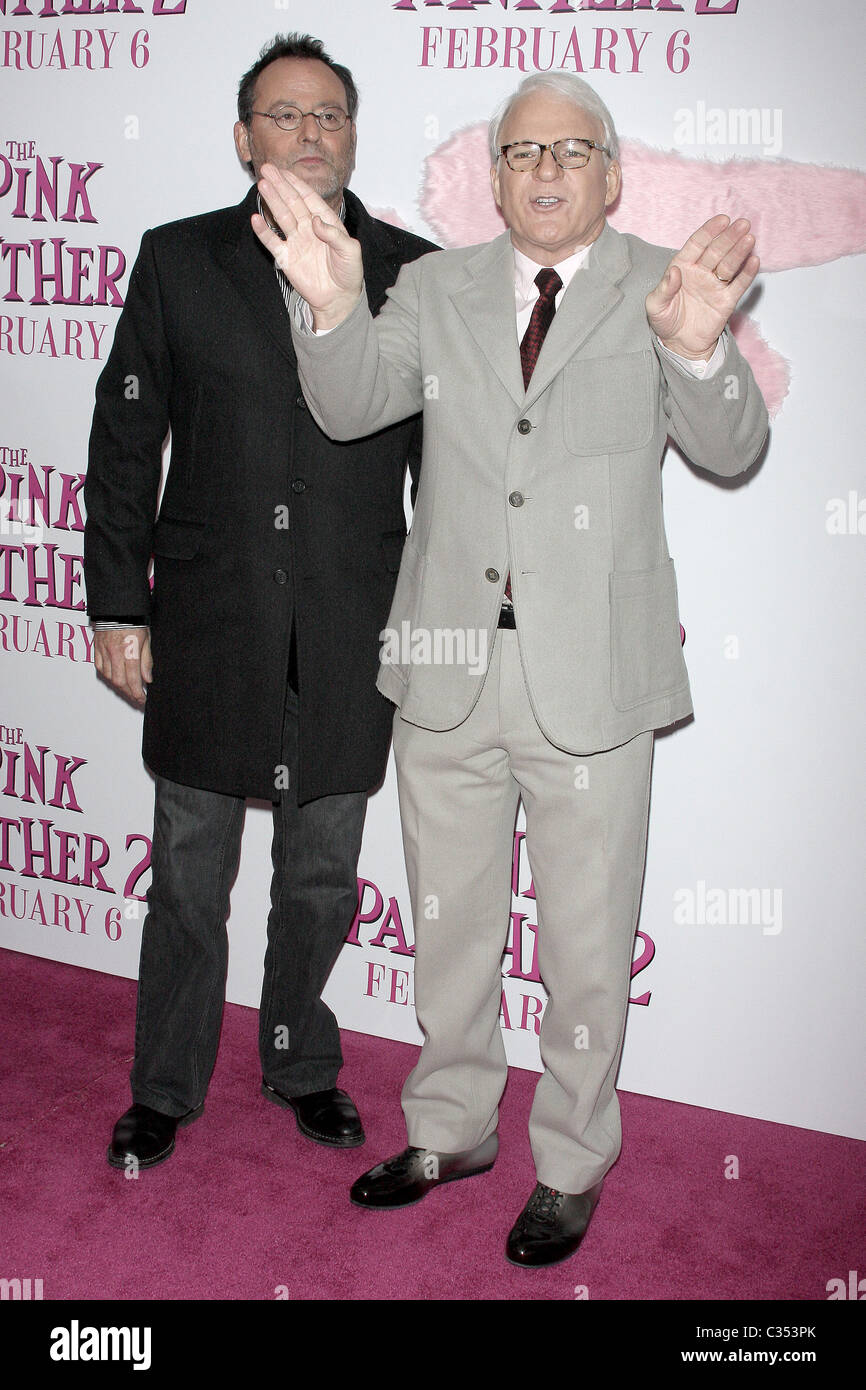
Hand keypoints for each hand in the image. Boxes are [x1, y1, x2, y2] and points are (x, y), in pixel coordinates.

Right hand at [94, 627, 151, 705]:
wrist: (116, 606)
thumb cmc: (134, 620)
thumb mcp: (146, 639)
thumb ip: (146, 660)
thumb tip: (148, 679)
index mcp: (130, 652)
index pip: (133, 680)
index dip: (137, 693)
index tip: (142, 699)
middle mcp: (115, 654)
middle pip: (120, 682)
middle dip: (129, 692)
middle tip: (136, 696)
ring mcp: (104, 651)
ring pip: (109, 677)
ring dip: (119, 685)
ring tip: (128, 688)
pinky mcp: (96, 648)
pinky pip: (100, 668)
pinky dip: (108, 676)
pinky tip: (115, 677)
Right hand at [251, 163, 363, 329]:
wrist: (339, 299)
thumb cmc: (348, 273)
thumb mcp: (350, 251)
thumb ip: (335, 235)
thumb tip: (315, 222)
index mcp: (325, 223)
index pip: (308, 198)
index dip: (296, 184)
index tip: (284, 171)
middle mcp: (308, 229)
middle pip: (291, 203)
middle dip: (280, 186)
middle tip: (267, 169)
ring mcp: (296, 242)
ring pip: (281, 217)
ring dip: (272, 201)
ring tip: (262, 185)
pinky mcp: (287, 258)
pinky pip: (272, 242)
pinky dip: (263, 231)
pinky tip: (255, 219)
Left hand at [646, 214, 759, 359]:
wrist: (679, 344)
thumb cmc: (665, 320)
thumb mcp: (656, 306)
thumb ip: (663, 289)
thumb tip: (674, 272)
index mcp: (683, 267)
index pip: (697, 244)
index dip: (709, 231)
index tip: (723, 220)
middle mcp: (701, 272)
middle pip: (717, 251)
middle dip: (729, 237)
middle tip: (743, 224)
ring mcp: (714, 285)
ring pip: (729, 264)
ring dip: (740, 251)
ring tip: (749, 239)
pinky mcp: (726, 300)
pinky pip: (738, 285)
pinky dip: (747, 273)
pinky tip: (754, 261)